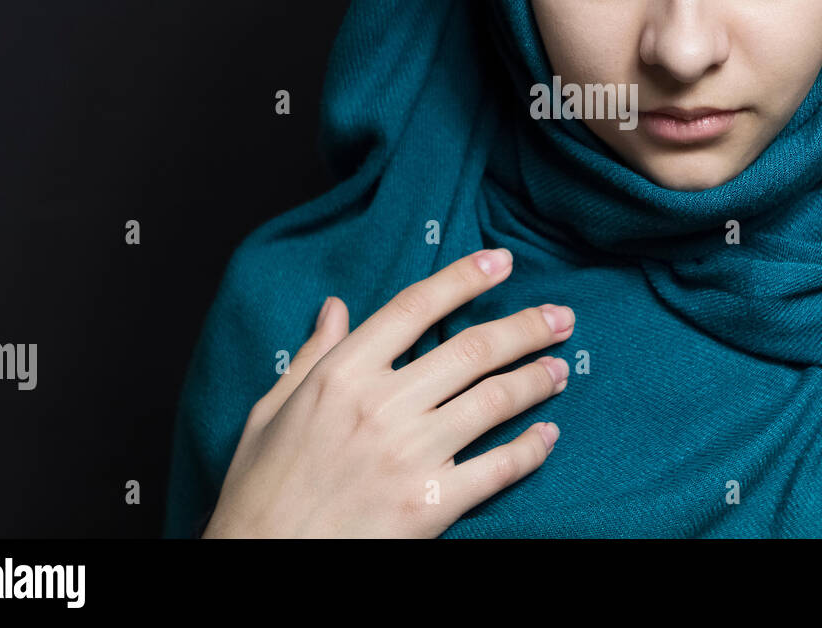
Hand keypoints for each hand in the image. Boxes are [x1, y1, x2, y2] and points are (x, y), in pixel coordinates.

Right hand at [202, 248, 572, 536]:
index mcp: (340, 375)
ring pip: (494, 400)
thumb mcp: (271, 411)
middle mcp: (380, 406)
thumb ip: (312, 356)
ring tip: (561, 370)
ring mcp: (409, 455)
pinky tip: (548, 435)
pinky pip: (499, 466)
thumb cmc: (261, 491)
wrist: (260, 561)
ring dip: (536, 380)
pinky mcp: (430, 503)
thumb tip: (336, 307)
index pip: (414, 308)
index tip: (500, 261)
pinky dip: (532, 448)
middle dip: (526, 327)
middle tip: (560, 318)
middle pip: (471, 348)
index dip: (463, 278)